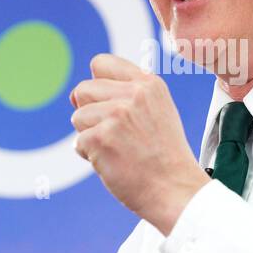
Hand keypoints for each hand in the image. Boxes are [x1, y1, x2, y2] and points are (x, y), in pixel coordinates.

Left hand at [69, 53, 209, 231]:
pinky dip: (90, 157)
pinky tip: (114, 163)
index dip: (97, 85)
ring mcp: (116, 115)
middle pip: (83, 89)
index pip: (101, 63)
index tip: (107, 105)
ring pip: (78, 117)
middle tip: (115, 135)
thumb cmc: (164, 156)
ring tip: (118, 150)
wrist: (176, 190)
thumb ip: (127, 94)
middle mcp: (133, 94)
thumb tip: (76, 93)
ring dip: (90, 136)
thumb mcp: (158, 111)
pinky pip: (78, 142)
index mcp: (148, 83)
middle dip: (90, 113)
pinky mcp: (101, 138)